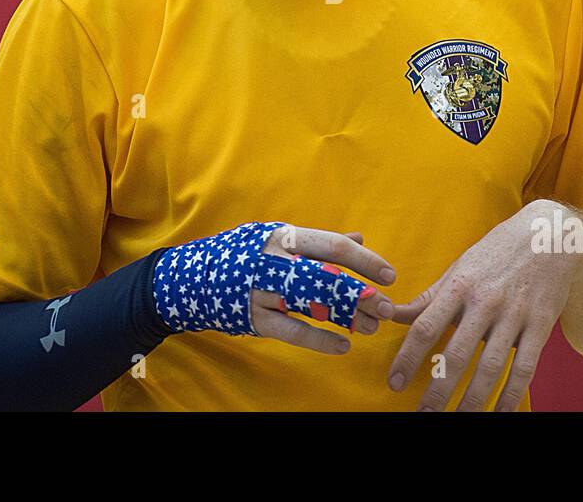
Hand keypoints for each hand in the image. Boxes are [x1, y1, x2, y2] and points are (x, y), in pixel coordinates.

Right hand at [251, 227, 396, 354]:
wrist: (192, 278)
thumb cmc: (246, 254)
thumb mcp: (279, 240)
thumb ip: (320, 243)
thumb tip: (360, 237)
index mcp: (283, 238)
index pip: (332, 246)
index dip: (364, 261)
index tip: (389, 276)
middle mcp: (272, 261)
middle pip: (326, 276)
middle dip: (360, 293)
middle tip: (386, 307)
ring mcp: (261, 290)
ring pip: (311, 303)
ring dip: (346, 316)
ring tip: (370, 327)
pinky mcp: (253, 318)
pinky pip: (291, 331)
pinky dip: (319, 339)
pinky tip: (343, 346)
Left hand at [386, 200, 582, 410]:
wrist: (549, 234)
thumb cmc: (496, 253)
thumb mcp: (459, 268)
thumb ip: (428, 297)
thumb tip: (392, 315)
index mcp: (460, 286)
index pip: (426, 326)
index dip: (408, 357)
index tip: (395, 381)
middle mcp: (485, 302)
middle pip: (457, 354)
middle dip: (438, 389)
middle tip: (423, 414)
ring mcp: (515, 315)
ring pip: (490, 367)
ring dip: (472, 400)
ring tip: (457, 420)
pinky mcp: (541, 326)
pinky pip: (525, 368)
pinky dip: (512, 395)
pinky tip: (500, 414)